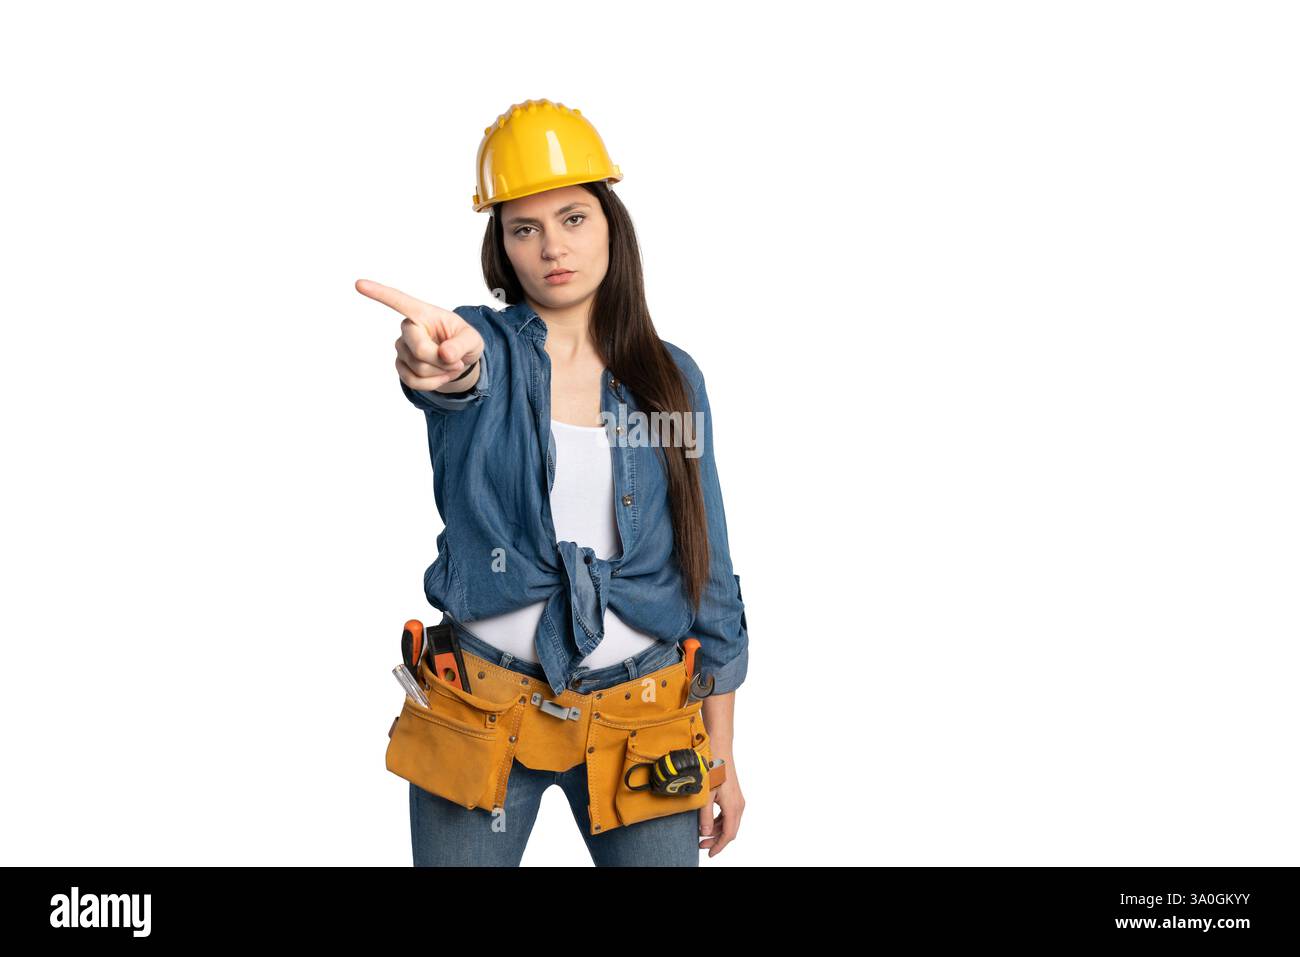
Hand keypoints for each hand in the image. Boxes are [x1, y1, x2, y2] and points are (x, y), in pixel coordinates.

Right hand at [355, 279, 484, 391]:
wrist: (459, 361)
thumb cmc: (464, 342)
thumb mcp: (473, 340)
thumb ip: (462, 344)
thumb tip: (445, 354)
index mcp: (423, 313)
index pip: (398, 301)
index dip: (379, 293)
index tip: (359, 284)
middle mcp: (408, 328)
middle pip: (420, 350)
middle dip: (442, 361)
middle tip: (456, 360)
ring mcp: (402, 347)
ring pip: (418, 368)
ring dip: (440, 373)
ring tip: (450, 365)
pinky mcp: (401, 365)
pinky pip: (413, 381)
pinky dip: (433, 383)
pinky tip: (441, 376)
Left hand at [698, 762, 743, 856]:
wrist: (720, 749)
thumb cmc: (713, 769)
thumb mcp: (705, 795)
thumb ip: (705, 816)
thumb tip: (705, 833)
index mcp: (733, 807)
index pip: (728, 835)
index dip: (719, 846)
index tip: (709, 853)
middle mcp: (739, 805)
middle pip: (730, 831)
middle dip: (716, 840)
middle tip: (701, 845)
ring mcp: (738, 800)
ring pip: (729, 823)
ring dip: (717, 831)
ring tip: (702, 835)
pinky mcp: (734, 795)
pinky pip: (729, 815)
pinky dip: (719, 822)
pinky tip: (708, 822)